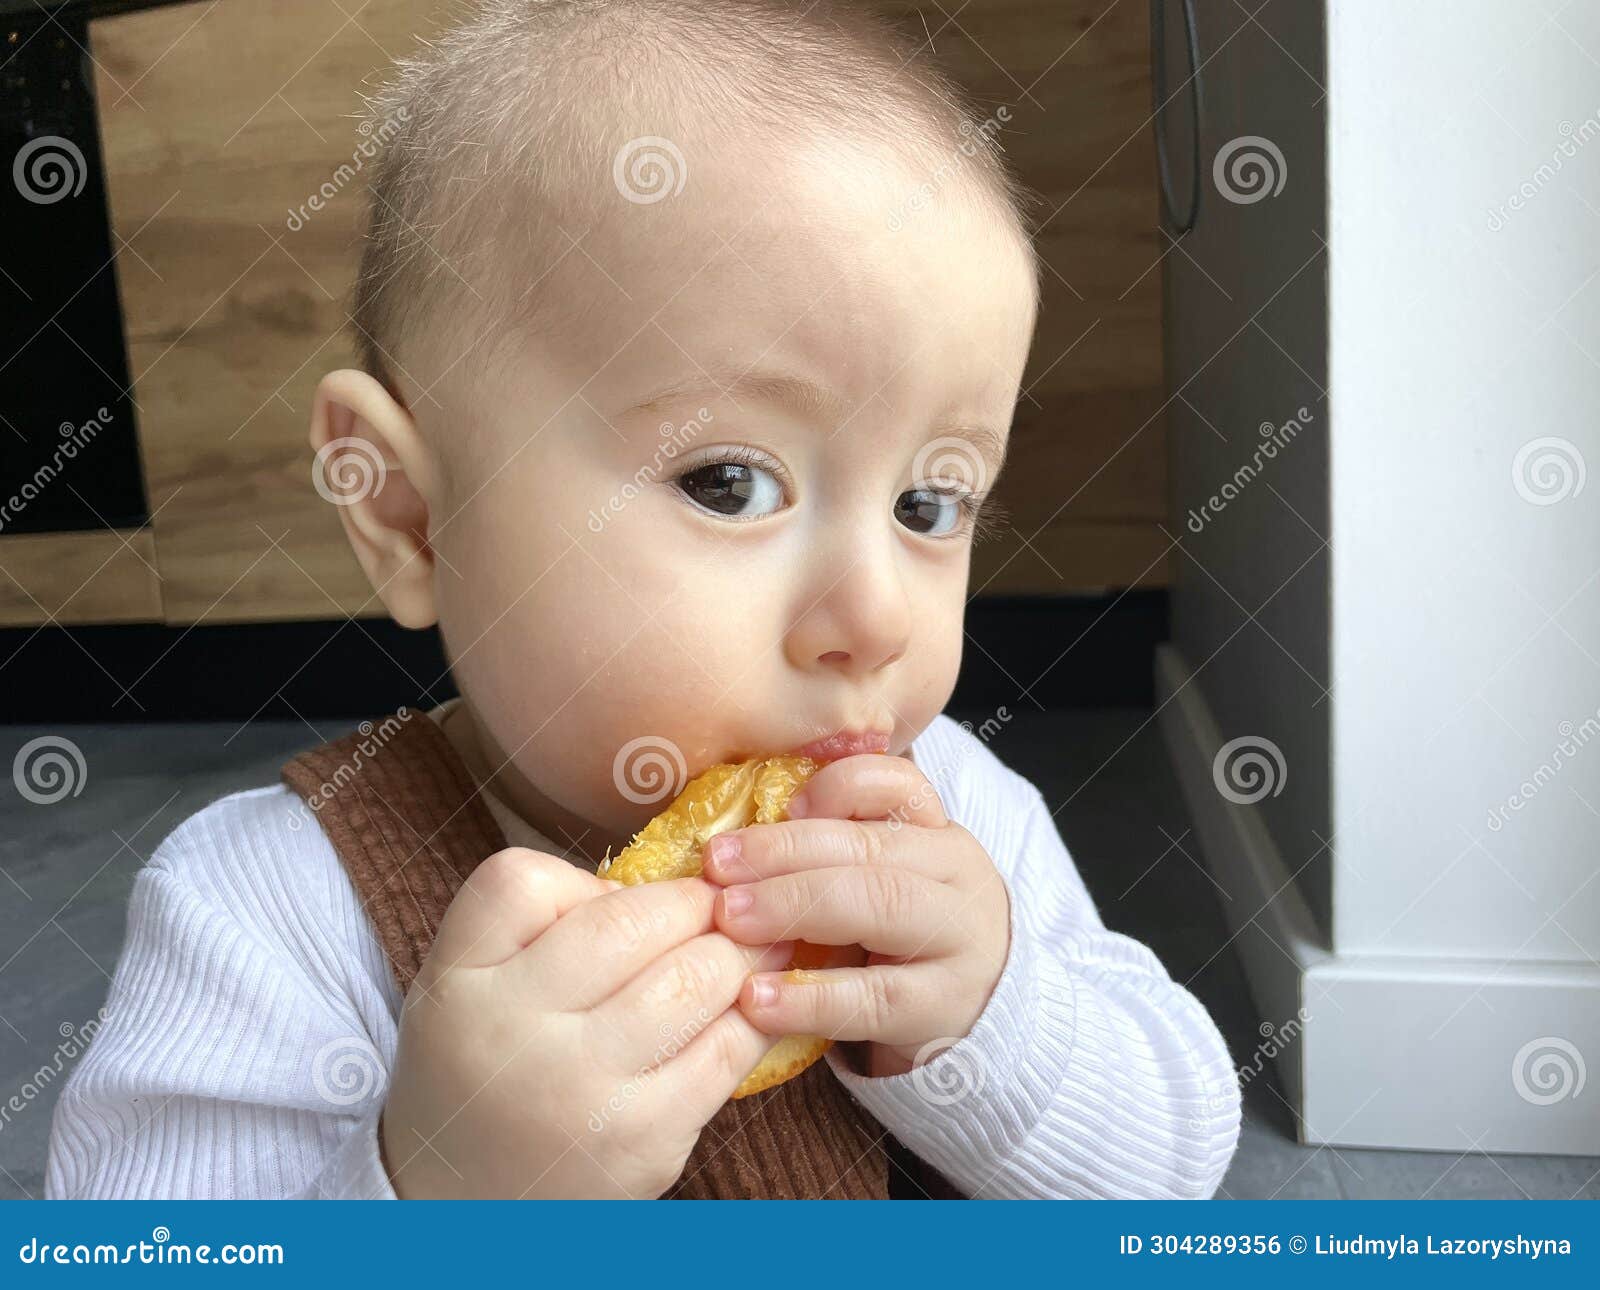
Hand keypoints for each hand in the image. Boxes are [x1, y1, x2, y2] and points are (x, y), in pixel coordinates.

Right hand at [379, 848, 793, 1197]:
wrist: (463, 1202)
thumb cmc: (480, 1061)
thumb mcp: (466, 976)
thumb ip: (538, 915)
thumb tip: (663, 889)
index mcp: (462, 985)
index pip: (526, 885)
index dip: (598, 876)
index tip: (644, 886)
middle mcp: (517, 1039)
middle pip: (631, 926)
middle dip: (698, 902)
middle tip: (731, 898)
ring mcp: (587, 1099)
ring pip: (694, 982)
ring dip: (739, 950)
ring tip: (760, 937)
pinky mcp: (645, 1145)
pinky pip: (725, 1055)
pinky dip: (753, 1015)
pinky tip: (759, 999)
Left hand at [701, 755, 1010, 1078]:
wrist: (979, 1016)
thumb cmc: (902, 942)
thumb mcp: (881, 886)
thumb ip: (829, 856)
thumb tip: (728, 842)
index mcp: (936, 834)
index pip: (897, 785)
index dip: (839, 787)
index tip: (784, 803)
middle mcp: (956, 877)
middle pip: (873, 848)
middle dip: (786, 851)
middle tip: (718, 866)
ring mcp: (958, 942)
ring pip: (881, 906)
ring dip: (795, 906)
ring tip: (731, 920)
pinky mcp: (944, 1008)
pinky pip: (874, 997)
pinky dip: (810, 996)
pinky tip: (759, 998)